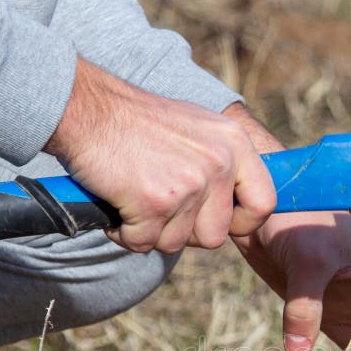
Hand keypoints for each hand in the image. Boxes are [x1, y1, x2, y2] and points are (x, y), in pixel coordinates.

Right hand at [44, 59, 274, 252]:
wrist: (86, 107)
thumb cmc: (138, 123)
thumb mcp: (198, 129)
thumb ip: (222, 163)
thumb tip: (241, 207)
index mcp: (234, 143)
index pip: (264, 203)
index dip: (243, 223)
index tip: (223, 222)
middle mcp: (217, 162)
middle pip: (215, 236)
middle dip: (184, 232)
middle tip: (160, 207)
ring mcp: (188, 183)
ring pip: (177, 243)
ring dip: (152, 231)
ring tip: (136, 198)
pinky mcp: (155, 201)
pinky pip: (145, 242)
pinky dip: (126, 233)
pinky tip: (118, 204)